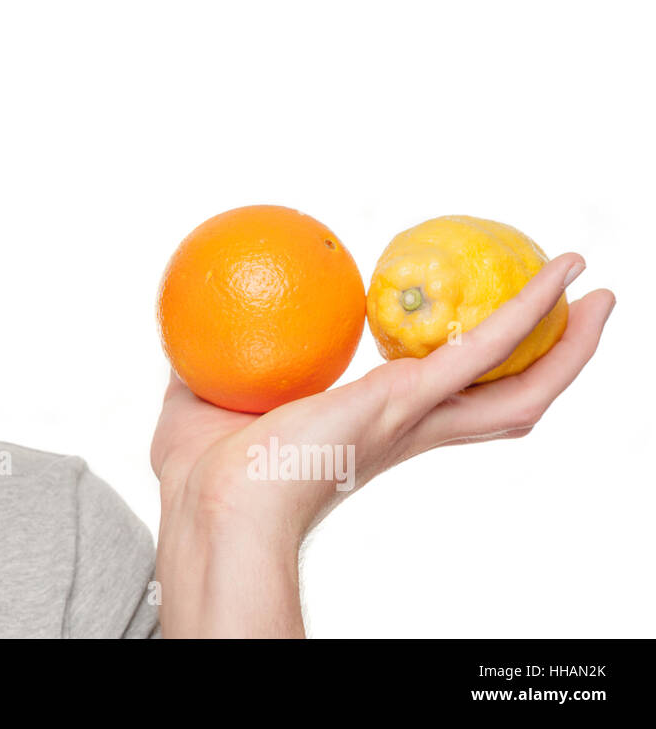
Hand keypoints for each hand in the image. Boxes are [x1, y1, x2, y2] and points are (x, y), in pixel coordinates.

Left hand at [150, 253, 615, 636]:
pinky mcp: (406, 405)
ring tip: (595, 296)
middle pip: (501, 402)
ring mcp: (411, 420)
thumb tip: (185, 331)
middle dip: (546, 364)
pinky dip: (526, 312)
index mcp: (367, 432)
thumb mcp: (204, 402)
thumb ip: (207, 366)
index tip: (482, 334)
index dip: (471, 376)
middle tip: (577, 315)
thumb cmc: (203, 475)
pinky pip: (482, 352)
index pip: (439, 405)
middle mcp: (403, 430)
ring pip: (515, 385)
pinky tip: (556, 276)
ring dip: (563, 342)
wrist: (212, 505)